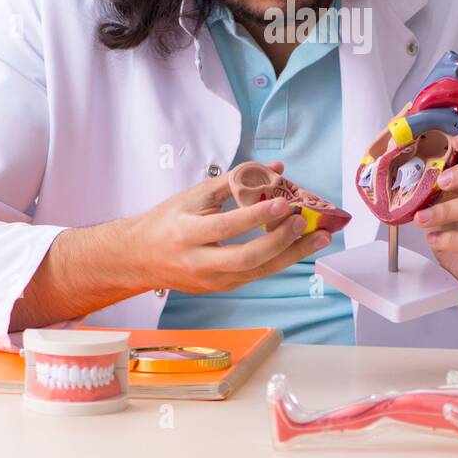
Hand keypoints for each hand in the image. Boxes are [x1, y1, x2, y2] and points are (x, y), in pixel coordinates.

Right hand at [131, 162, 331, 294]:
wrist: (140, 257)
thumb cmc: (168, 221)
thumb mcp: (195, 196)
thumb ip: (236, 180)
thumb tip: (275, 168)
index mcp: (186, 233)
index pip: (226, 227)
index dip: (256, 216)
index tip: (283, 202)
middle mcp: (198, 262)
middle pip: (245, 259)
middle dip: (279, 242)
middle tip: (302, 222)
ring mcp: (210, 281)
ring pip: (256, 272)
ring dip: (290, 255)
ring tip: (317, 238)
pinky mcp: (220, 288)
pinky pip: (255, 275)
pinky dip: (278, 260)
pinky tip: (298, 247)